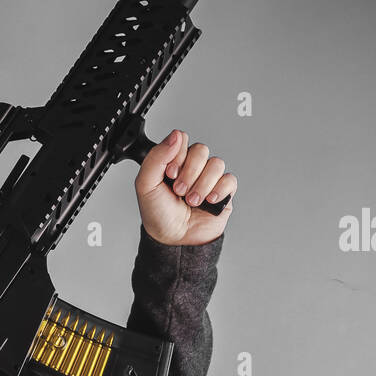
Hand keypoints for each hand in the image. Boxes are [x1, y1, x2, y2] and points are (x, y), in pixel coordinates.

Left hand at [134, 129, 235, 245]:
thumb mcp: (146, 185)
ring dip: (201, 184)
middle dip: (189, 172)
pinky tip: (208, 201)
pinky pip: (229, 179)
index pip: (182, 139)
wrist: (173, 240)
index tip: (169, 173)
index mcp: (173, 161)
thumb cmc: (158, 214)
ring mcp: (208, 178)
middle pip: (201, 149)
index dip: (177, 154)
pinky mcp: (223, 191)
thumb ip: (156, 157)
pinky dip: (218, 190)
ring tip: (191, 201)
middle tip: (179, 191)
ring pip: (216, 163)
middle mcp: (192, 167)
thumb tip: (176, 135)